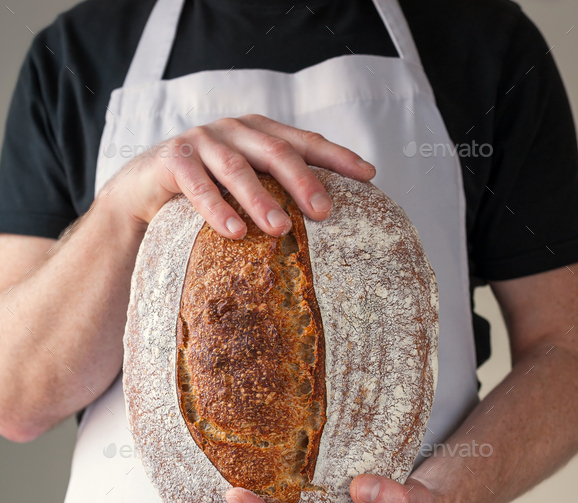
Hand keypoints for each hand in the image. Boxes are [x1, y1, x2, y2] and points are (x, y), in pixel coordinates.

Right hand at [106, 114, 375, 238]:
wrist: (143, 189)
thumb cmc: (207, 192)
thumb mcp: (245, 188)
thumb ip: (277, 191)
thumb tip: (329, 221)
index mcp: (259, 133)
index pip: (305, 142)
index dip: (337, 157)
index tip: (369, 176)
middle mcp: (234, 130)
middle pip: (275, 151)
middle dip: (303, 180)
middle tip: (325, 211)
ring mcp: (202, 141)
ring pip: (237, 168)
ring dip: (260, 200)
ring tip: (280, 229)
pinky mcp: (172, 159)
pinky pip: (197, 184)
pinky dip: (216, 208)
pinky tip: (233, 232)